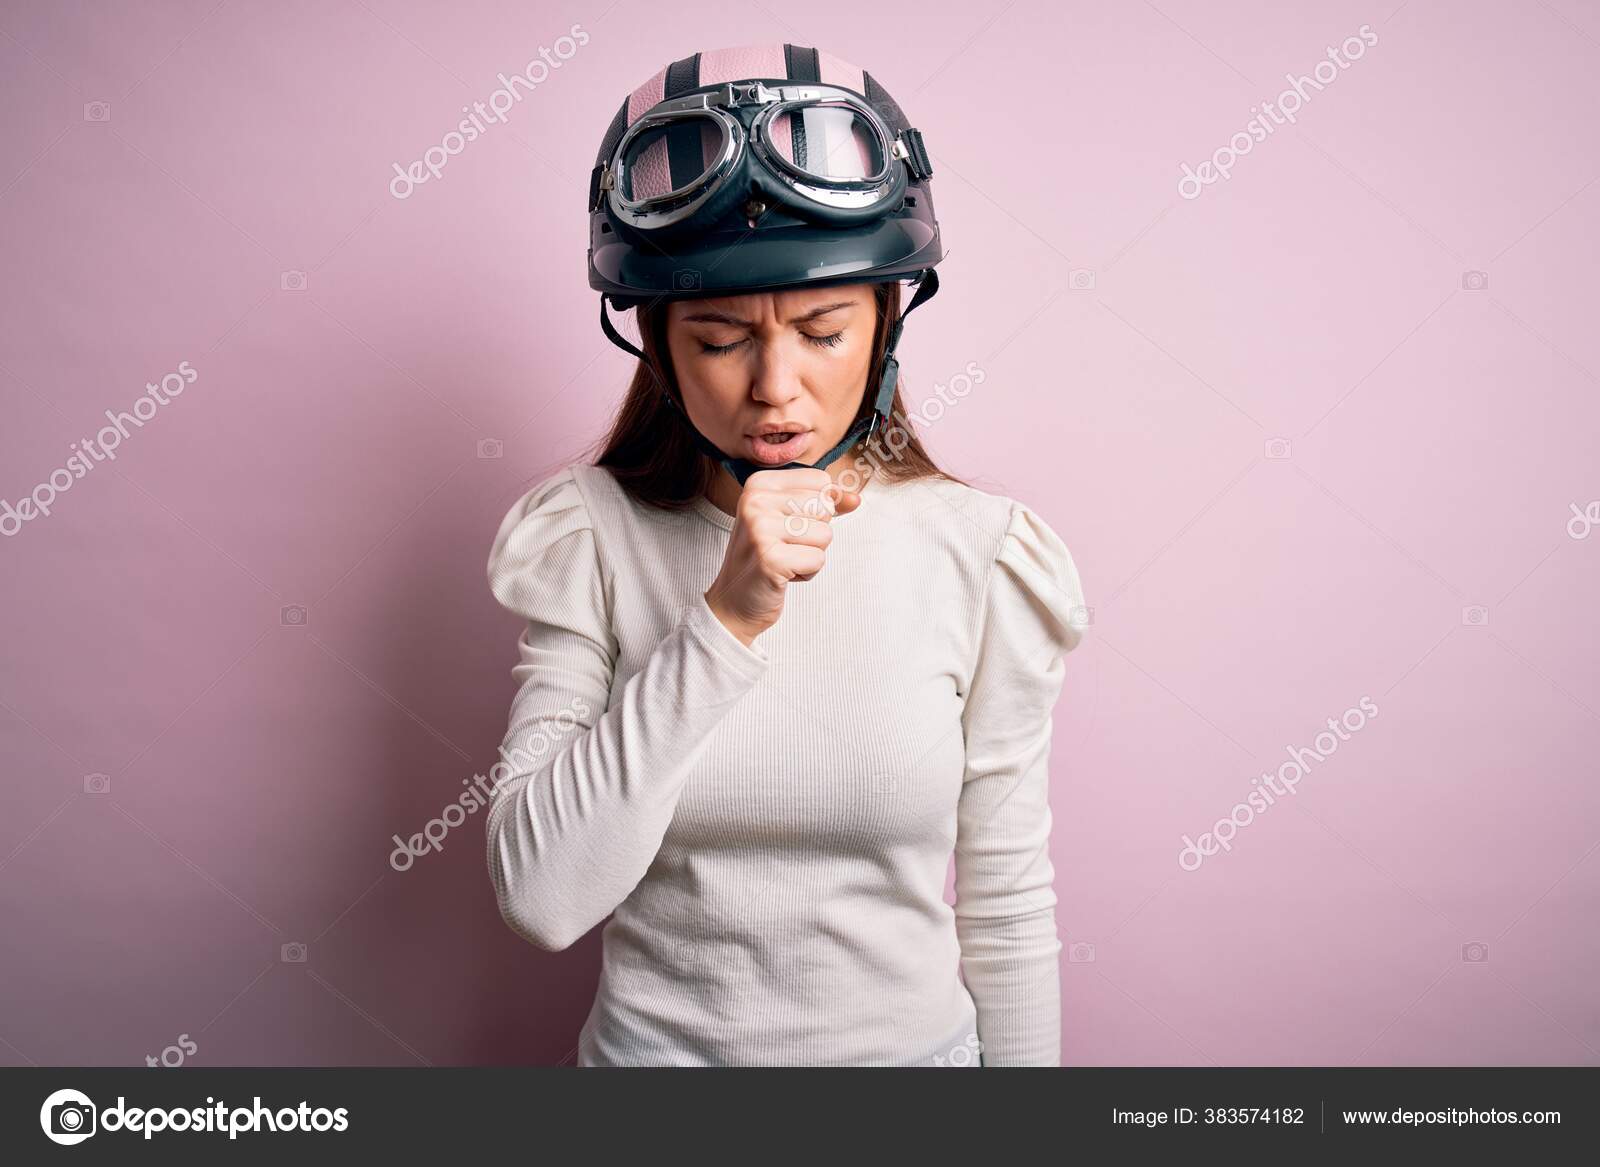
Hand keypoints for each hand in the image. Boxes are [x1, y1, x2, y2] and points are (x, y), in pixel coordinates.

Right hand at [703, 468, 861, 645]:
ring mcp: (760, 529)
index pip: (820, 481)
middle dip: (815, 533)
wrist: (734, 600)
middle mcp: (756, 501)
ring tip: (784, 560)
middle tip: (785, 547)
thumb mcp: (789, 520)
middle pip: (824, 507)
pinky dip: (807, 572)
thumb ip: (824, 504)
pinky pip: (819, 560)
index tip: (787, 526)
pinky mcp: (770, 558)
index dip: (816, 509)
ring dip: (811, 554)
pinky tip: (783, 574)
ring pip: (825, 534)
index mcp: (759, 484)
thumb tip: (855, 498)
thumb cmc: (765, 557)